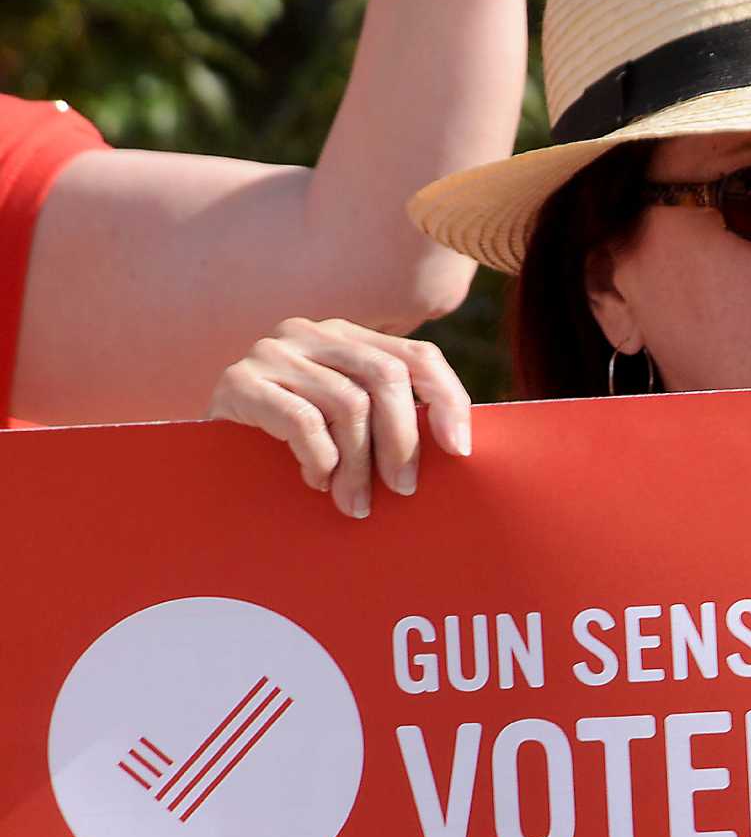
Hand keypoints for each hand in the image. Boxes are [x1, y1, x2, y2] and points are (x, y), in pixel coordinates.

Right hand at [207, 317, 471, 517]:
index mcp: (348, 338)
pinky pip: (302, 419)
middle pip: (386, 376)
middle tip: (404, 490)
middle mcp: (311, 333)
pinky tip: (316, 481)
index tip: (460, 451)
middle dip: (403, 440)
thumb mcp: (347, 427)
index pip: (417, 356)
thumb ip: (388, 422)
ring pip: (347, 404)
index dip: (447, 400)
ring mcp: (272, 351)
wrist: (204, 456)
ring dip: (359, 464)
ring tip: (356, 503)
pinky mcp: (237, 380)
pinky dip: (320, 458)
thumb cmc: (289, 450)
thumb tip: (459, 454)